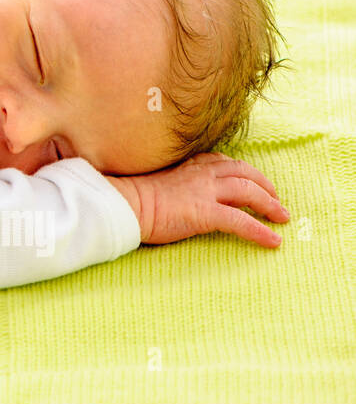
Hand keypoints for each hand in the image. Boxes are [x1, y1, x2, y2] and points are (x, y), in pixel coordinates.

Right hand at [103, 152, 289, 246]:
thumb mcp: (154, 182)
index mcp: (188, 165)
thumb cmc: (129, 197)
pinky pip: (241, 222)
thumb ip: (171, 183)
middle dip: (264, 185)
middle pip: (244, 173)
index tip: (251, 180)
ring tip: (281, 218)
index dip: (242, 171)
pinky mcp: (205, 214)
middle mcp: (201, 174)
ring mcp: (205, 192)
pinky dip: (260, 231)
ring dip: (269, 205)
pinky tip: (273, 242)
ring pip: (249, 192)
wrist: (122, 205)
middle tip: (276, 200)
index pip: (223, 162)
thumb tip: (171, 194)